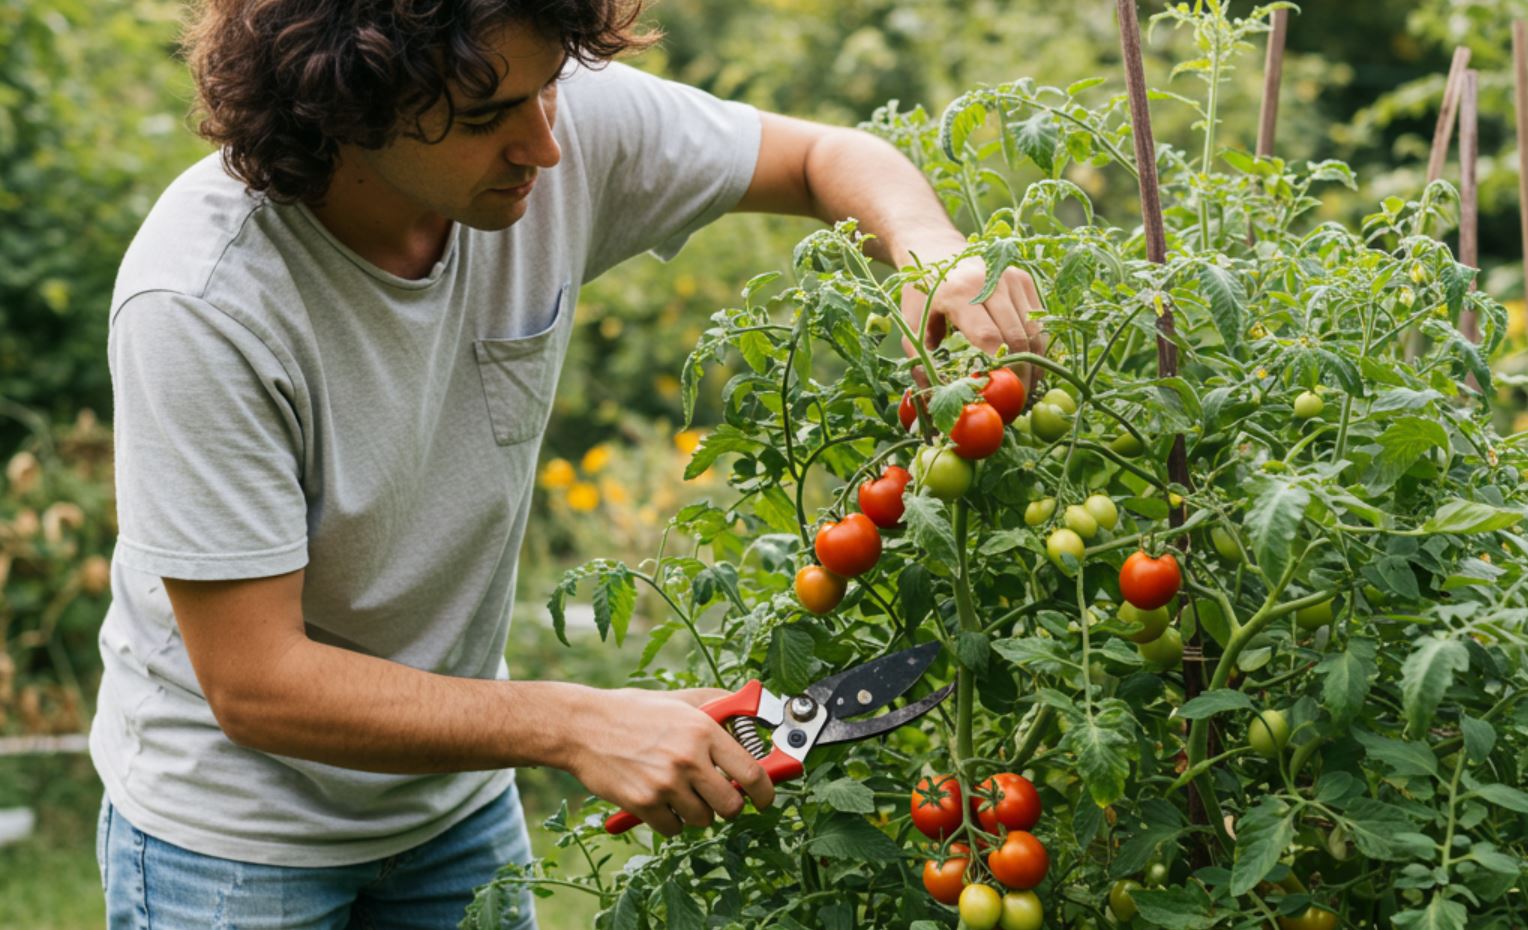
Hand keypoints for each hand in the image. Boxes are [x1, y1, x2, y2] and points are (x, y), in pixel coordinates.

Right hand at [563, 686, 773, 835]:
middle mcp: (688, 758)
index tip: (765, 798)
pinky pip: (673, 828)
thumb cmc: (630, 712)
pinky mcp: (643, 804)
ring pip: (702, 820)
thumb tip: (751, 707)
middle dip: (727, 806)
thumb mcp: (678, 700)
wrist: (581, 726)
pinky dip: (669, 821)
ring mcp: (666, 784)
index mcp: (703, 730)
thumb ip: (715, 705)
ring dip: (695, 812)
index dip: (766, 791)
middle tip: (716, 798)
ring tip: (677, 792)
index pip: (752, 772)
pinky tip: (657, 800)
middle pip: (731, 805)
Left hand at [901, 256, 1045, 392]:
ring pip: (1033, 331)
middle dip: (1021, 375)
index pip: (989, 338)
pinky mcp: (1025, 278)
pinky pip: (1038, 320)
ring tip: (1025, 389)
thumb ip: (920, 363)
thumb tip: (932, 404)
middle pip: (1017, 337)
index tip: (1000, 398)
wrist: (935, 248)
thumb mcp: (911, 325)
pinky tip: (1028, 365)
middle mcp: (991, 280)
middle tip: (1017, 403)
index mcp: (960, 292)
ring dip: (1034, 363)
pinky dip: (1036, 345)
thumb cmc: (921, 291)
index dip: (1000, 371)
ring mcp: (1012, 277)